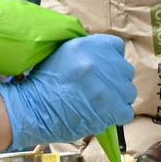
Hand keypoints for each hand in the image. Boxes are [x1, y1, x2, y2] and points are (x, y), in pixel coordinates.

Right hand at [0, 35, 135, 150]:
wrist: (32, 109)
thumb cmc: (44, 82)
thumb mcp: (63, 53)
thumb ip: (87, 52)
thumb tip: (107, 58)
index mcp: (86, 45)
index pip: (118, 47)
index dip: (113, 60)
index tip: (105, 70)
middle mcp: (96, 62)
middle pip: (126, 71)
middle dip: (117, 81)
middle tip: (103, 90)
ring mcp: (102, 87)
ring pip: (129, 92)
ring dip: (118, 99)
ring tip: (103, 104)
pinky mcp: (106, 109)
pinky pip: (126, 112)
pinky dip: (118, 116)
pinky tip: (105, 116)